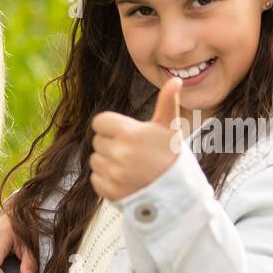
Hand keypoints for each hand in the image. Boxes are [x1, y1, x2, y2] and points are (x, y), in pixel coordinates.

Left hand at [88, 76, 183, 201]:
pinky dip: (106, 179)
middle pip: (97, 141)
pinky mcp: (109, 191)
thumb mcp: (170, 128)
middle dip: (111, 144)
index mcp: (130, 133)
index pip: (99, 122)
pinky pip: (95, 179)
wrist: (177, 192)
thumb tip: (175, 80)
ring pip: (95, 160)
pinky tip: (124, 179)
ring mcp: (113, 174)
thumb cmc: (171, 156)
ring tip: (129, 166)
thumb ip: (167, 103)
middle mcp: (119, 153)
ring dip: (107, 162)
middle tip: (131, 152)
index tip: (124, 133)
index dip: (110, 127)